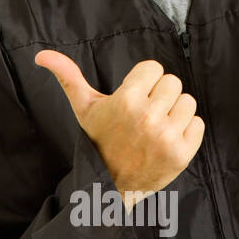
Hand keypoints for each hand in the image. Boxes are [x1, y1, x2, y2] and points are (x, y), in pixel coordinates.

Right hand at [35, 51, 203, 199]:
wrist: (110, 184)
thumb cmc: (99, 139)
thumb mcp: (83, 107)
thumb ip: (67, 76)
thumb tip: (41, 55)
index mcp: (126, 100)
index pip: (154, 68)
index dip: (144, 81)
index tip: (134, 97)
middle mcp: (148, 117)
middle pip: (173, 82)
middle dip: (160, 95)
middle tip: (145, 114)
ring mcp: (167, 136)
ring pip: (188, 102)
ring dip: (175, 112)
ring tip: (156, 126)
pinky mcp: (183, 153)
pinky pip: (198, 124)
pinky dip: (187, 130)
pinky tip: (167, 139)